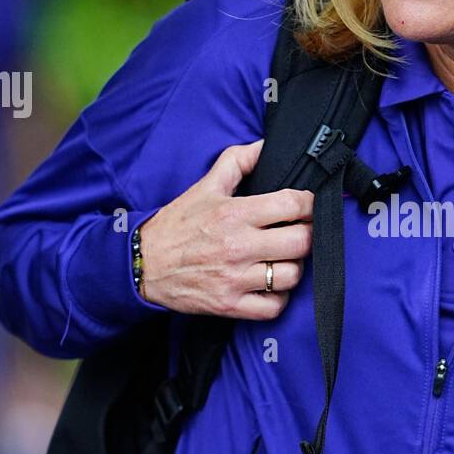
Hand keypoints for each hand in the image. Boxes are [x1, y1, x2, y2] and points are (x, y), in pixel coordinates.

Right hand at [138, 139, 312, 320]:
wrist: (143, 263)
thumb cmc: (177, 224)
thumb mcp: (205, 187)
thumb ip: (237, 161)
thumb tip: (265, 146)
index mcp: (234, 213)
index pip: (292, 204)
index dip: (310, 203)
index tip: (308, 205)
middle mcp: (238, 247)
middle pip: (301, 242)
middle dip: (309, 234)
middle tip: (301, 232)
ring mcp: (235, 279)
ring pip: (292, 275)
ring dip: (294, 266)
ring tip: (284, 259)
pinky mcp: (230, 305)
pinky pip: (274, 307)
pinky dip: (279, 298)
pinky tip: (271, 285)